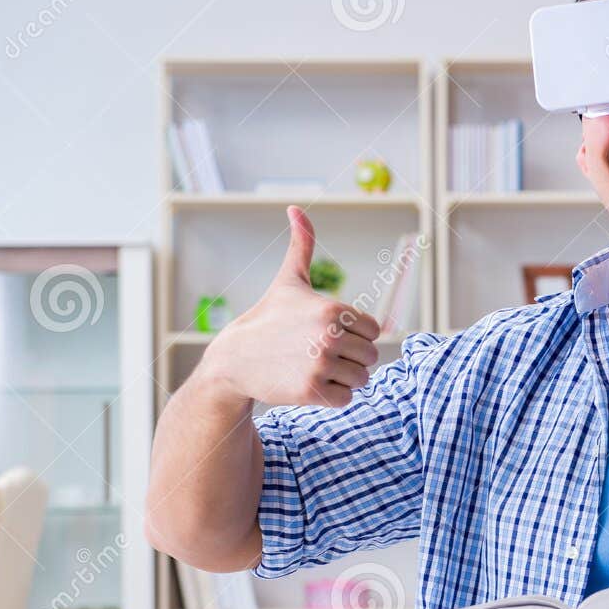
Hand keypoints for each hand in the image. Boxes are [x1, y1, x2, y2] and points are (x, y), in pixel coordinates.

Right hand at [196, 205, 382, 407]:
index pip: (373, 331)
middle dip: (349, 359)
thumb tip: (294, 208)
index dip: (354, 335)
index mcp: (332, 309)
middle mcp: (329, 336)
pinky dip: (332, 397)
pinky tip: (309, 384)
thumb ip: (302, 246)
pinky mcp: (312, 391)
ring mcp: (321, 364)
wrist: (235, 359)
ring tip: (314, 368)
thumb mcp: (288, 281)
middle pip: (370, 357)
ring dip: (342, 379)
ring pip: (361, 380)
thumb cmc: (268, 318)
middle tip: (318, 354)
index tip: (327, 334)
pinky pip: (346, 400)